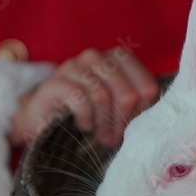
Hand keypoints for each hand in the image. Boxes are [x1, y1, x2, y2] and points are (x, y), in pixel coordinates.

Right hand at [9, 47, 158, 147]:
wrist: (41, 115)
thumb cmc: (85, 111)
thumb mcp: (115, 106)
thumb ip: (135, 105)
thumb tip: (155, 121)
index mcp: (118, 58)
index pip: (146, 85)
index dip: (142, 111)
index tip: (132, 127)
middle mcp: (97, 56)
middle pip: (127, 93)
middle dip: (122, 121)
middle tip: (113, 139)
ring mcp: (75, 65)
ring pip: (103, 97)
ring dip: (104, 124)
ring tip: (101, 136)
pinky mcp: (57, 81)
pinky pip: (82, 101)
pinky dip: (86, 119)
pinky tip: (84, 126)